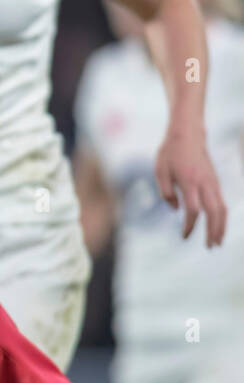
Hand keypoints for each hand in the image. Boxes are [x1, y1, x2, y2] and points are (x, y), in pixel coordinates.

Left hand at [155, 126, 226, 245]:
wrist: (187, 135)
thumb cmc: (170, 153)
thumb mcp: (160, 171)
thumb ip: (166, 193)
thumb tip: (176, 210)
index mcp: (189, 181)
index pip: (193, 210)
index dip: (190, 225)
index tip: (184, 236)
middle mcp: (205, 183)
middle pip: (214, 212)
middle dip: (214, 231)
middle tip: (210, 247)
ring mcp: (213, 182)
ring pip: (222, 208)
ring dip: (221, 226)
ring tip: (217, 241)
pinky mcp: (216, 182)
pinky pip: (222, 202)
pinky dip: (221, 217)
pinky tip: (217, 226)